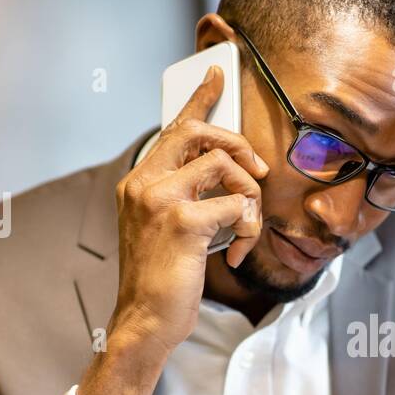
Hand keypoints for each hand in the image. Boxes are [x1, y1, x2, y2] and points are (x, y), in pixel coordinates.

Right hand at [110, 64, 268, 354]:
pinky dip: (248, 231)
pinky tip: (235, 255)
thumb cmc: (163, 278)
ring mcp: (160, 199)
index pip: (172, 129)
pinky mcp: (183, 221)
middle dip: (237, 144)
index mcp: (138, 182)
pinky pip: (237, 206)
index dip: (198, 99)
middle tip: (256, 170)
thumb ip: (187, 195)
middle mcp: (143, 183)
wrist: (145, 320)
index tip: (216, 74)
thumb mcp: (168, 228)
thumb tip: (229, 173)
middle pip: (198, 133)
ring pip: (225, 167)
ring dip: (249, 197)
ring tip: (244, 230)